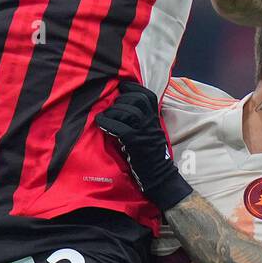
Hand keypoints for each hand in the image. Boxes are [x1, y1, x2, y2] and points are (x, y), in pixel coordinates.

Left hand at [96, 80, 192, 211]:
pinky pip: (119, 127)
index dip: (133, 88)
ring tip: (105, 116)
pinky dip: (107, 123)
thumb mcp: (153, 132)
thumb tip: (125, 107)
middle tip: (112, 106)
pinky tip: (101, 123)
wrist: (160, 176)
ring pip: (127, 111)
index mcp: (155, 118)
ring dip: (112, 111)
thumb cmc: (152, 155)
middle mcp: (151, 122)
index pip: (147, 95)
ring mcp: (143, 131)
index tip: (122, 87)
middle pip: (136, 100)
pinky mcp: (135, 142)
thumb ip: (144, 119)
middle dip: (120, 100)